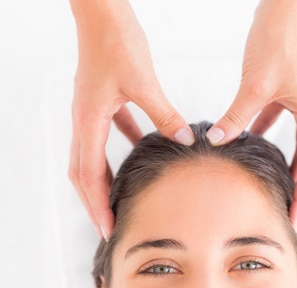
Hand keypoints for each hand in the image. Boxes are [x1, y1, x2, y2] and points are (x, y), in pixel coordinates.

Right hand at [68, 0, 193, 238]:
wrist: (100, 11)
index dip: (98, 205)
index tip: (108, 228)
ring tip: (116, 203)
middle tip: (108, 228)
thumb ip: (164, 115)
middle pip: (82, 175)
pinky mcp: (98, 103)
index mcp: (88, 122)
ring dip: (102, 184)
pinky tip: (137, 154)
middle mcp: (82, 122)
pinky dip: (117, 152)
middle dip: (94, 204)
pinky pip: (106, 135)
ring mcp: (87, 114)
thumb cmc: (116, 40)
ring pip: (90, 159)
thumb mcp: (144, 81)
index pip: (90, 175)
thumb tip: (184, 141)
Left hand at [207, 0, 296, 229]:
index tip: (295, 219)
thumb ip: (236, 117)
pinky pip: (291, 132)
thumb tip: (216, 142)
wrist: (285, 10)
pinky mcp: (295, 99)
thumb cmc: (276, 41)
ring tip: (286, 197)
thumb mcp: (254, 85)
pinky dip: (281, 149)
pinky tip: (262, 156)